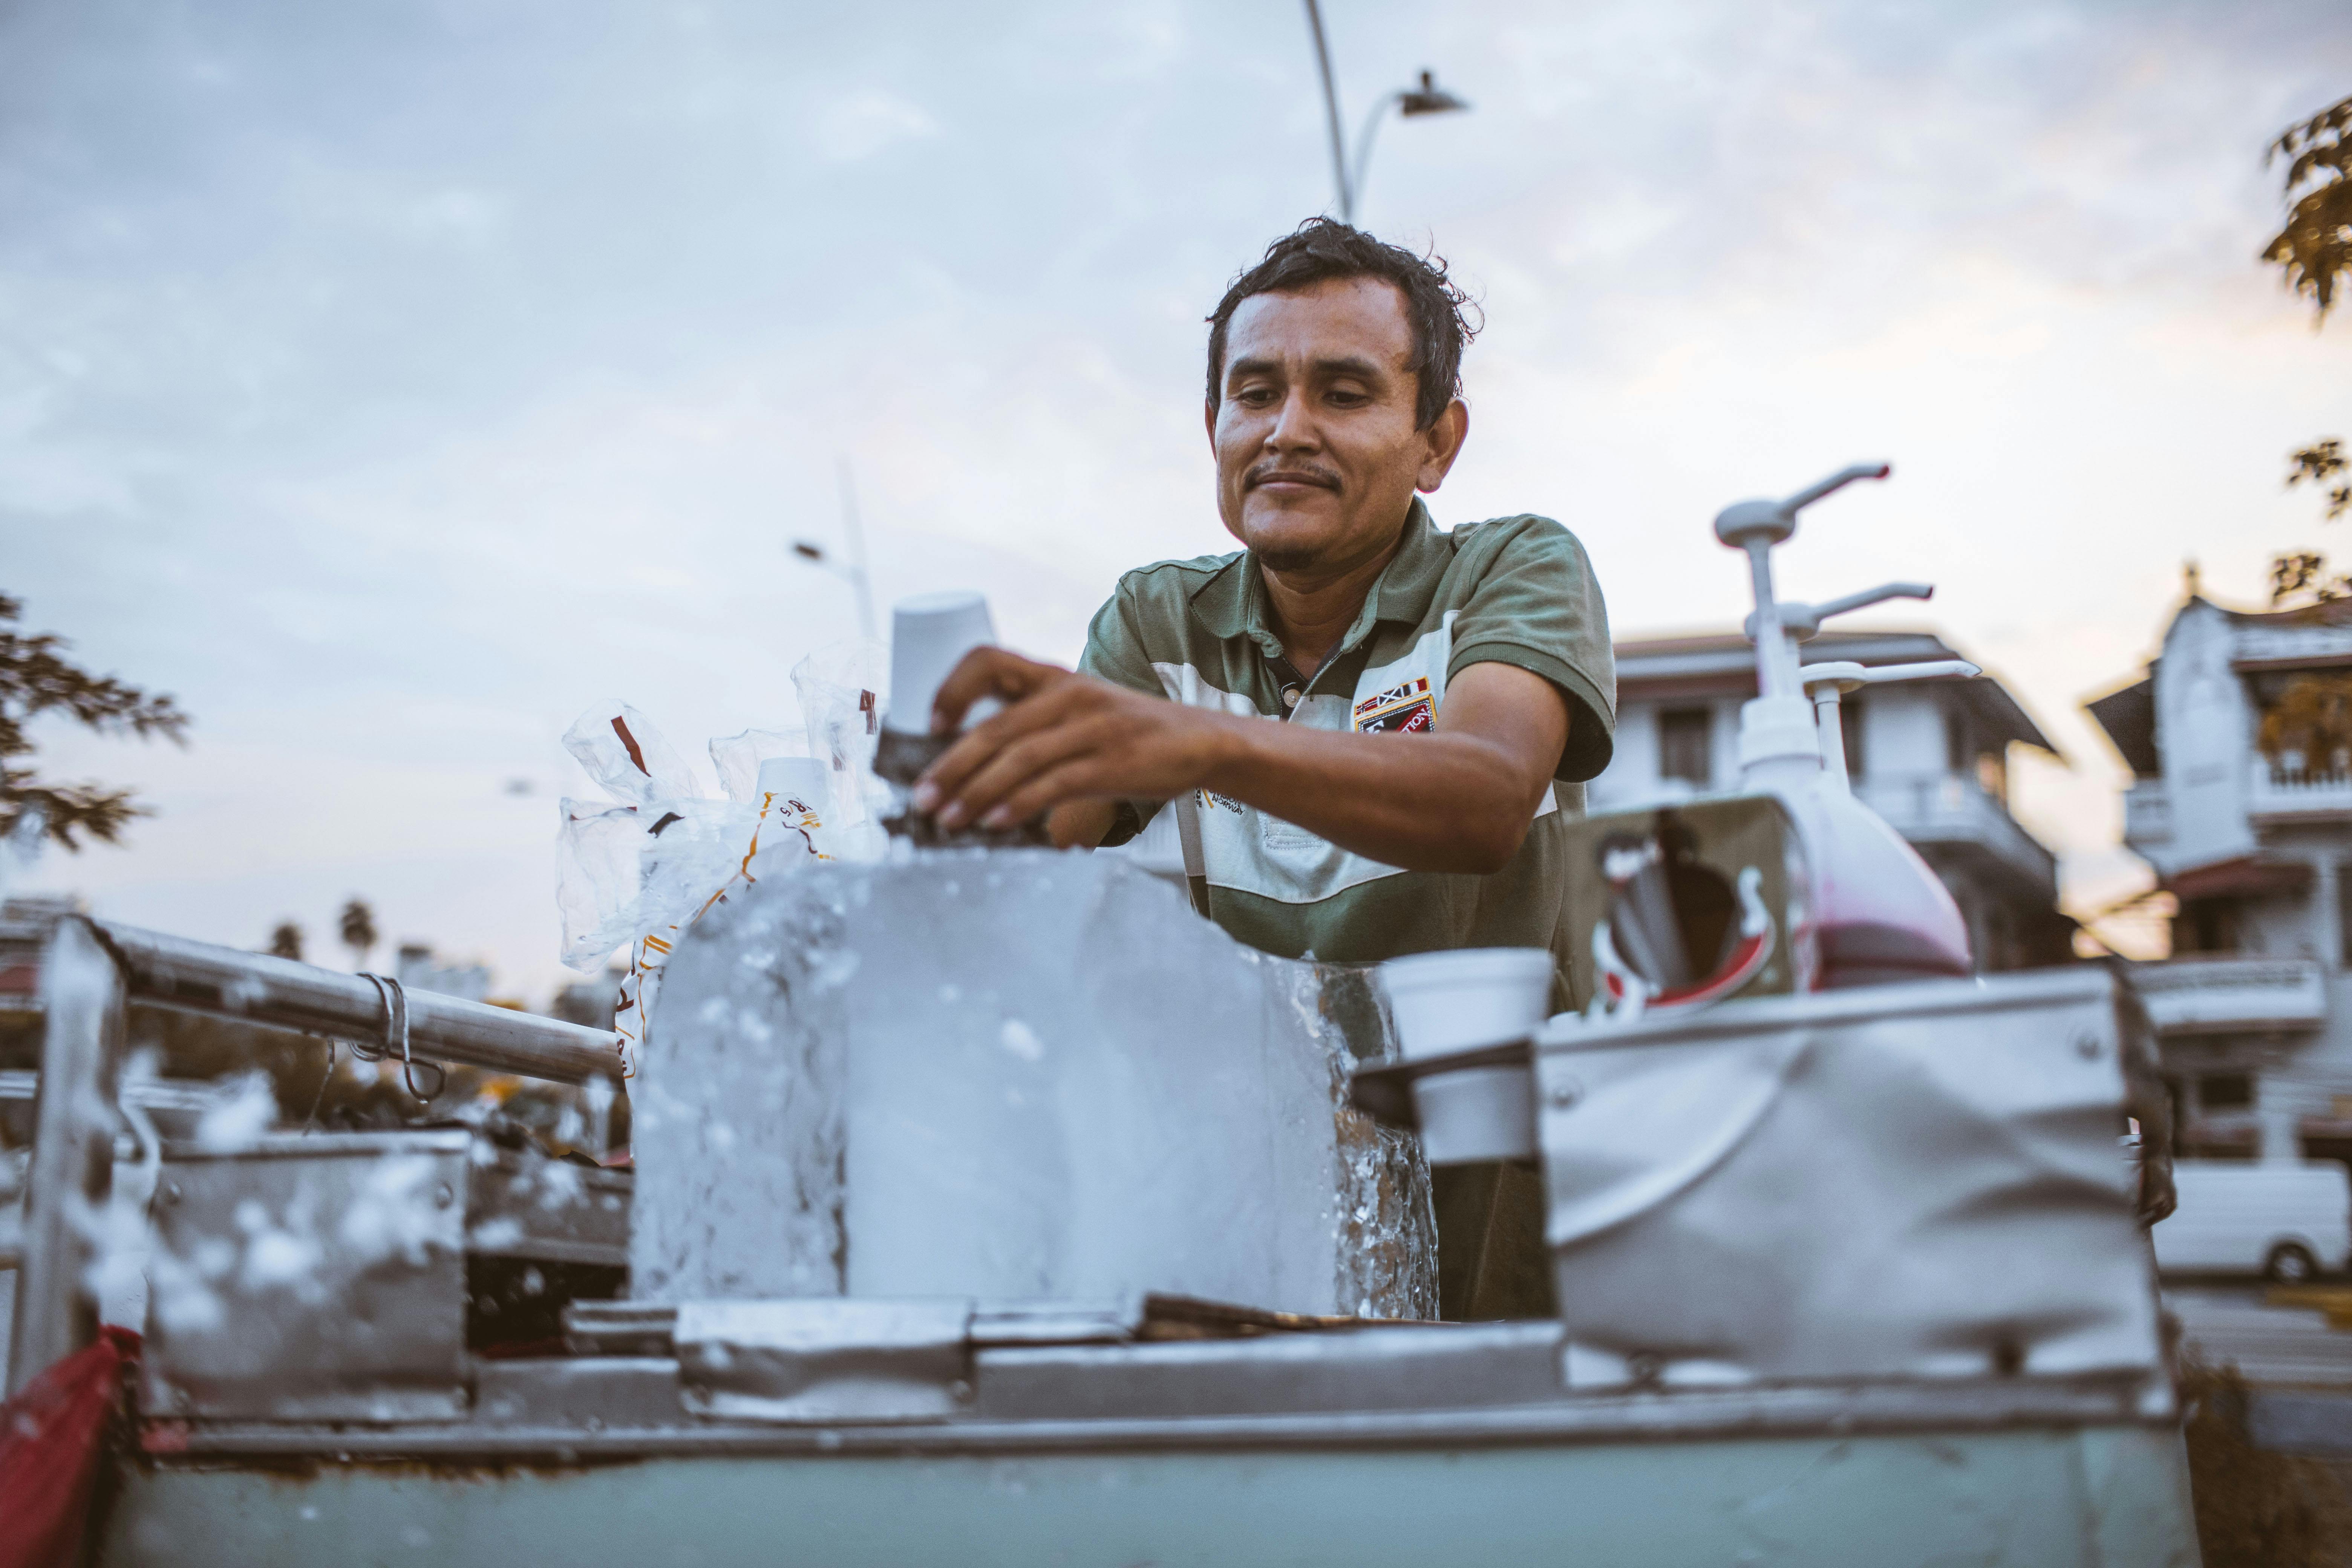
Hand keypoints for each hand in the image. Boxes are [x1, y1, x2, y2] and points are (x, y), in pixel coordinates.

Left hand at [911, 648, 1228, 832]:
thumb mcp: (1083, 712)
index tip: (932, 723)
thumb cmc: (1131, 734)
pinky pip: (1052, 784)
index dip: (953, 688)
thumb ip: (1036, 724)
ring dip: (975, 793)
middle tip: (921, 797)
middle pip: (995, 727)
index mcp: (1056, 678)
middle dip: (951, 766)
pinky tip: (992, 823)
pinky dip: (1016, 805)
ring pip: (1018, 760)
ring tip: (946, 820)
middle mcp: (1070, 695)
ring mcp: (1092, 728)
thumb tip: (973, 764)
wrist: (1203, 743)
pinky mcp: (1111, 762)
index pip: (990, 660)